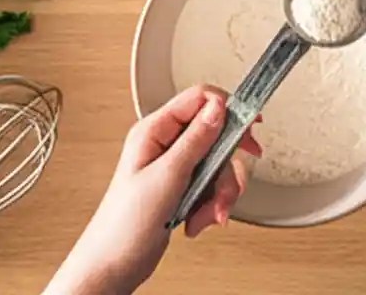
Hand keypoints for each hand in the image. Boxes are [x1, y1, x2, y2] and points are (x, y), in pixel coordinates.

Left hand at [46, 86, 260, 294]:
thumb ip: (196, 139)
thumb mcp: (167, 176)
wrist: (115, 265)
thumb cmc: (124, 224)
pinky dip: (212, 206)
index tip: (250, 127)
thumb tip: (219, 107)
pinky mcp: (183, 188)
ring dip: (220, 193)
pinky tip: (199, 221)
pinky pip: (213, 187)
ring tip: (207, 214)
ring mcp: (176, 167)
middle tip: (229, 185)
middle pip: (217, 136)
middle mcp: (166, 145)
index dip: (228, 108)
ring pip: (219, 165)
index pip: (199, 99)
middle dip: (226, 167)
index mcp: (154, 131)